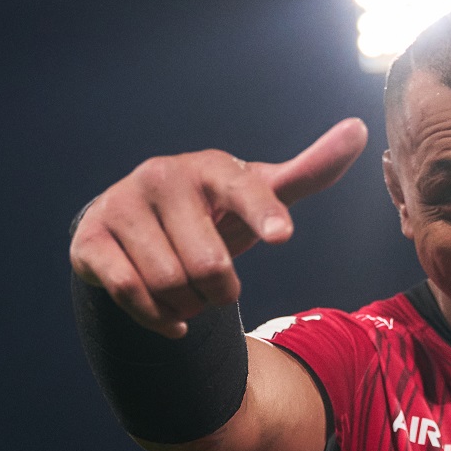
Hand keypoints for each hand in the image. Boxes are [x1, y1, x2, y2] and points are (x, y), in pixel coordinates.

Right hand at [71, 120, 367, 337]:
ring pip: (170, 283)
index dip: (262, 212)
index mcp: (212, 166)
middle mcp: (162, 176)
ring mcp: (121, 205)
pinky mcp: (90, 239)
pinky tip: (171, 319)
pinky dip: (158, 318)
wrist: (135, 230)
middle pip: (209, 264)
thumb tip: (360, 131)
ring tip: (188, 294)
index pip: (244, 189)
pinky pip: (131, 294)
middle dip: (221, 291)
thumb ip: (308, 172)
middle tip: (217, 286)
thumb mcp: (259, 194)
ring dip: (189, 305)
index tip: (283, 234)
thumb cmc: (211, 213)